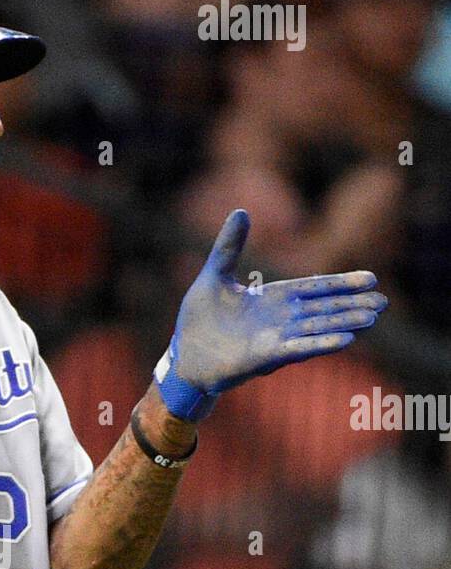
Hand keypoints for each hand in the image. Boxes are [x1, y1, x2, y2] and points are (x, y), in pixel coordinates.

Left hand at [157, 209, 387, 419]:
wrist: (184, 356)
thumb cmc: (199, 320)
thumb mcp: (214, 275)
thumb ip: (229, 246)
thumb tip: (241, 211)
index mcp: (273, 299)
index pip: (314, 288)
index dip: (341, 284)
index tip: (371, 278)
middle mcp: (280, 320)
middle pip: (324, 309)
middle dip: (352, 305)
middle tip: (383, 302)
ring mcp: (274, 339)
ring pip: (317, 328)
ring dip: (344, 323)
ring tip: (372, 318)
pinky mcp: (263, 357)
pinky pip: (297, 349)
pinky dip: (320, 344)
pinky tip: (345, 340)